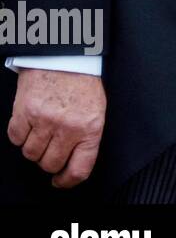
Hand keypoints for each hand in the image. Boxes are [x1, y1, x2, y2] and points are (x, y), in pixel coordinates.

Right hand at [7, 68, 105, 187]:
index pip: (79, 169)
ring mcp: (44, 120)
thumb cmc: (83, 83)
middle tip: (51, 149)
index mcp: (90, 128)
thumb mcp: (96, 111)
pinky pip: (15, 138)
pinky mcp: (24, 112)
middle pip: (50, 164)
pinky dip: (20, 135)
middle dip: (49, 161)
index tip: (61, 181)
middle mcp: (67, 127)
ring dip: (34, 148)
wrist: (66, 56)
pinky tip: (29, 123)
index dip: (67, 180)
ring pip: (31, 154)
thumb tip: (73, 163)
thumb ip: (86, 137)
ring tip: (41, 132)